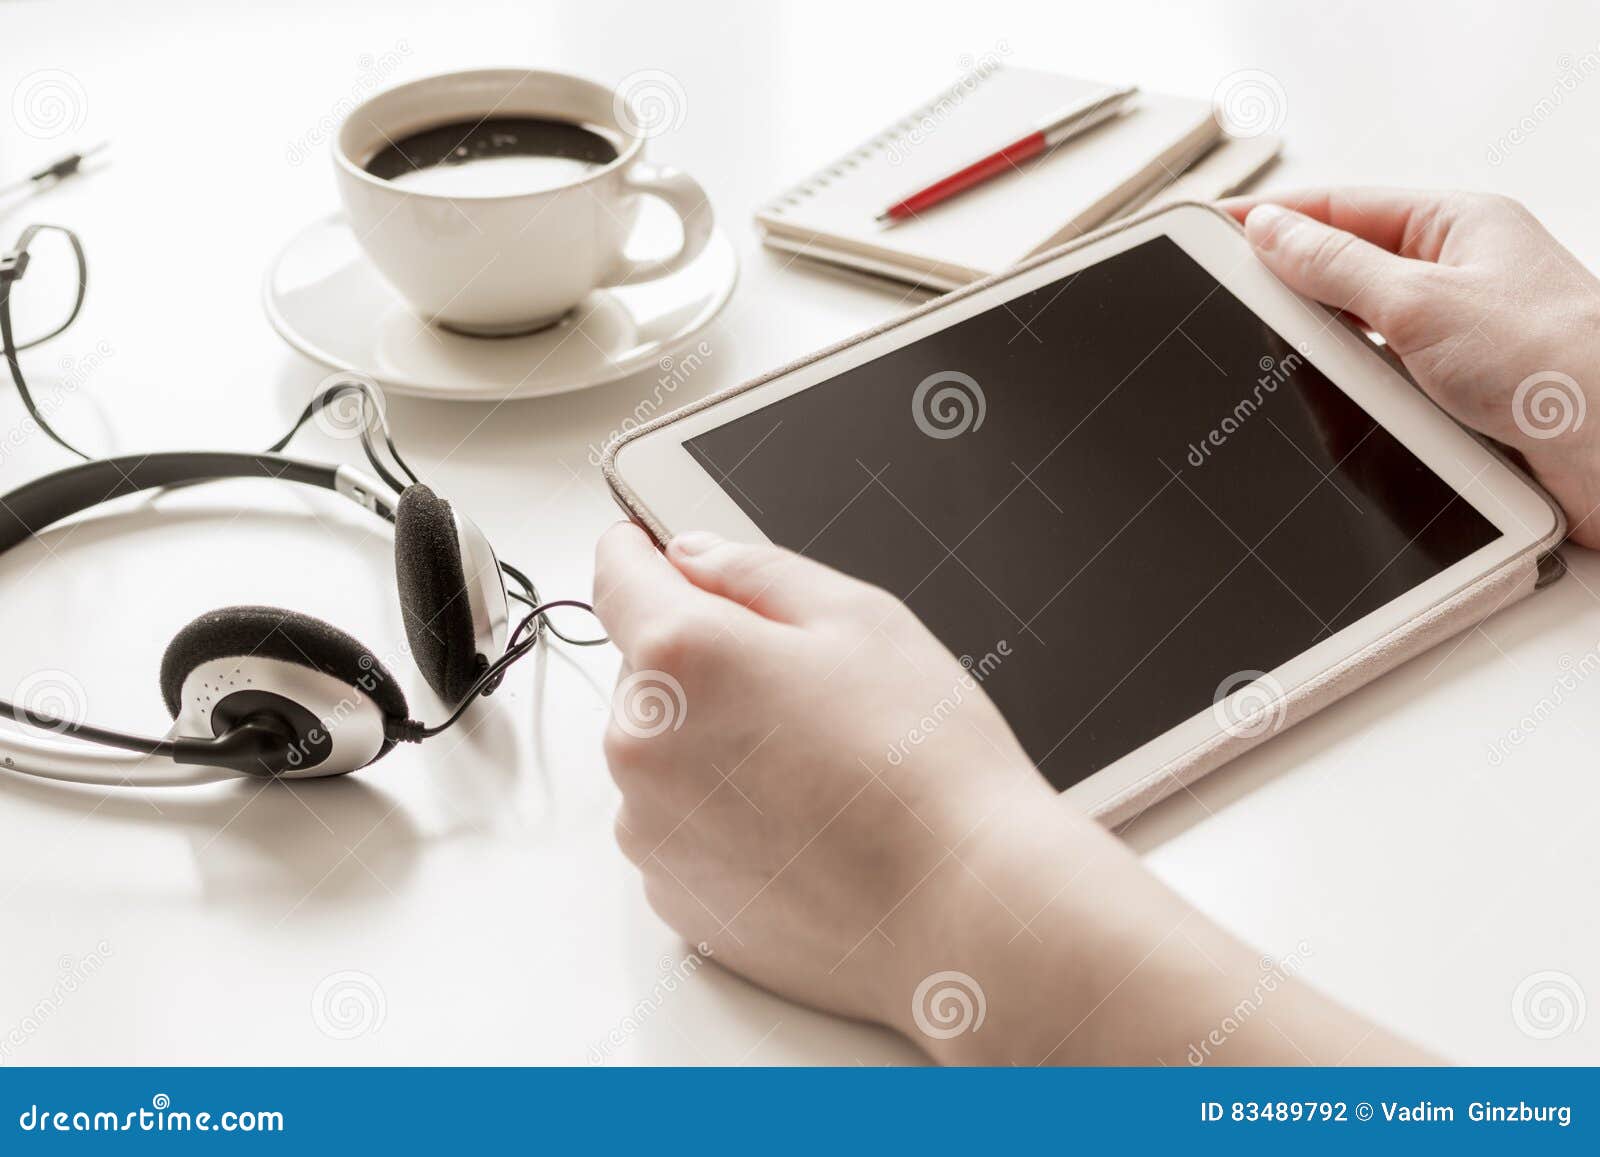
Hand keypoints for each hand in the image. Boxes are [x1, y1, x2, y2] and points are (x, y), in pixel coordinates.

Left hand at [593, 522, 1056, 1031]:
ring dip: (711, 745)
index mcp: (679, 658)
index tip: (655, 551)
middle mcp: (639, 746)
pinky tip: (802, 825)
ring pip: (662, 753)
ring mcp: (650, 830)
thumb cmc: (926, 763)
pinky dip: (722, 816)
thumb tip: (694, 558)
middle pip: (646, 672)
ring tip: (814, 770)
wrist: (962, 908)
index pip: (617, 577)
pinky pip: (680, 827)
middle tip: (804, 690)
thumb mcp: (860, 617)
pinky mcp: (673, 894)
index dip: (641, 552)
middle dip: (705, 666)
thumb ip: (756, 572)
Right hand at [1221, 189, 1599, 546]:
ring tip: (1279, 358)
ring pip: (1358, 330)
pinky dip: (1351, 391)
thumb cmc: (1558, 360)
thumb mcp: (1420, 300)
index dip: (1275, 218)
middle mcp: (1459, 274)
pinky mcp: (1457, 393)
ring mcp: (1457, 335)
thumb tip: (1272, 233)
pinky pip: (1379, 382)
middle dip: (1292, 285)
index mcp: (1458, 225)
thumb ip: (1336, 266)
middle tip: (1230, 299)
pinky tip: (1332, 402)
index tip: (1216, 229)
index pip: (1342, 207)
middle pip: (1345, 267)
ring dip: (1325, 348)